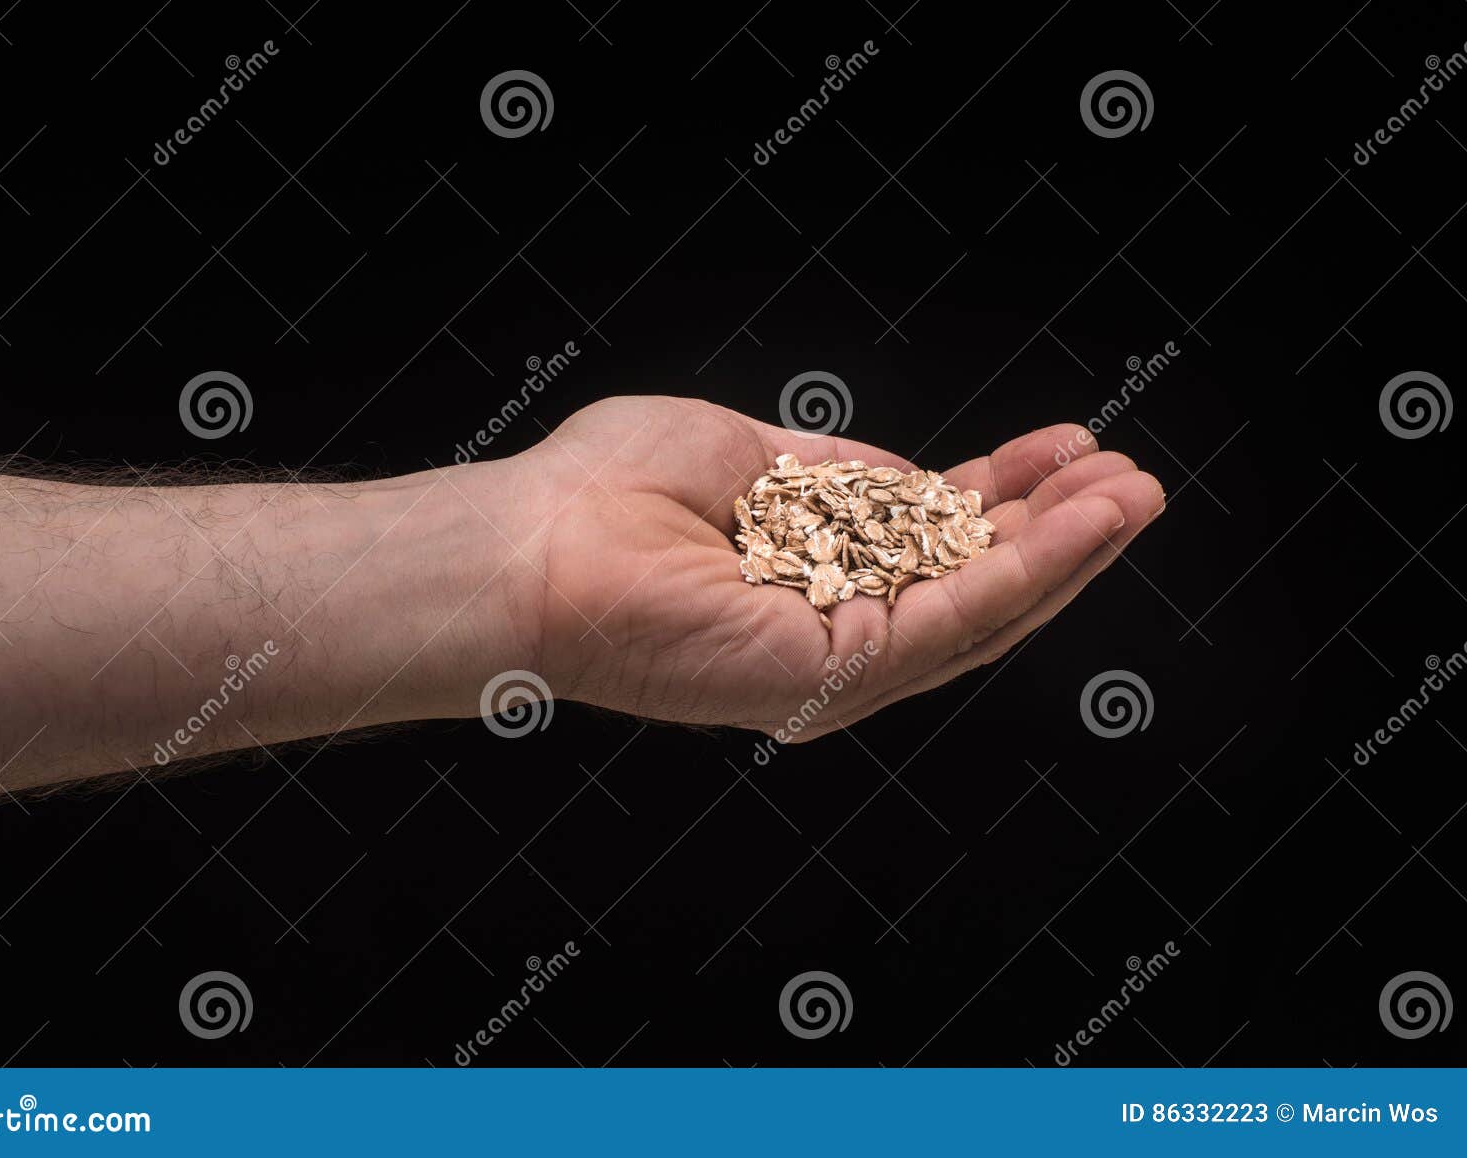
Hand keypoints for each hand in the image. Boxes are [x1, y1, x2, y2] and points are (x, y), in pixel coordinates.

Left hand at [517, 397, 1163, 737]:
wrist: (531, 542)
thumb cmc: (605, 490)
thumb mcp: (752, 454)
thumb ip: (843, 477)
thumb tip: (922, 483)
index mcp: (808, 579)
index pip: (930, 547)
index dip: (1004, 502)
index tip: (1064, 450)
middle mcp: (828, 631)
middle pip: (971, 589)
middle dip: (1057, 532)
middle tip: (1129, 476)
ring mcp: (832, 663)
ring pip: (980, 613)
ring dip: (1067, 553)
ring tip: (1135, 492)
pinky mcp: (829, 675)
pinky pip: (949, 619)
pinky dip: (1025, 571)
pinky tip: (1081, 522)